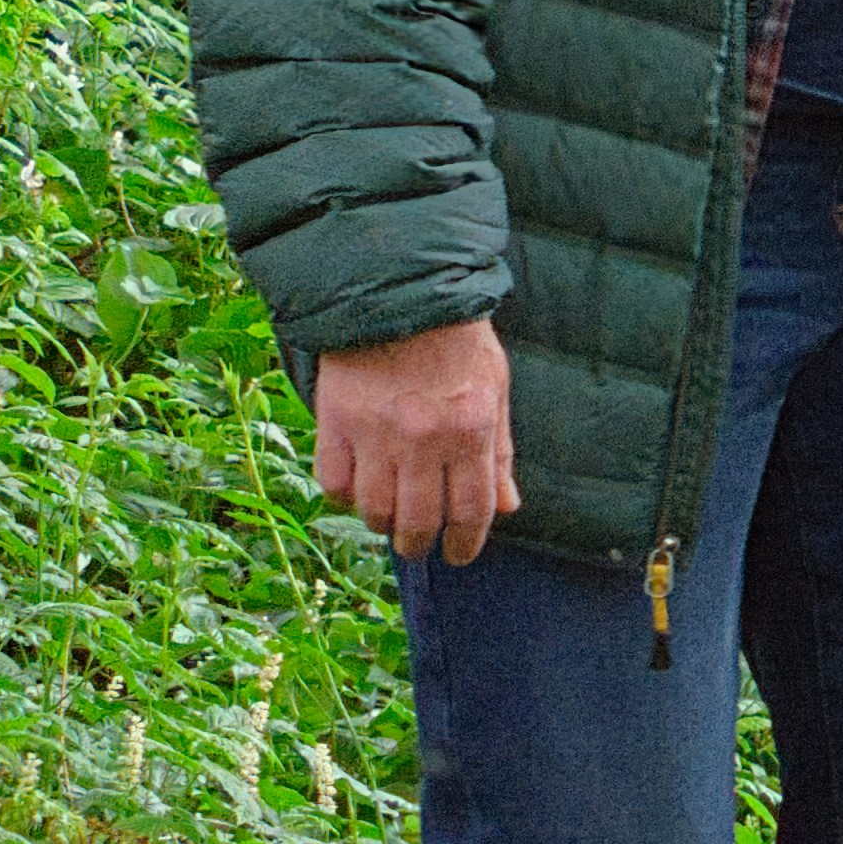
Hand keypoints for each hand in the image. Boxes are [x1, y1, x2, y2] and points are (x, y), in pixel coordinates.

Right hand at [315, 317, 516, 562]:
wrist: (397, 287)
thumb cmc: (456, 338)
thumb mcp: (495, 387)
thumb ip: (500, 451)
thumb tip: (508, 507)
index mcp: (471, 429)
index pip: (471, 510)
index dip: (465, 544)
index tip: (458, 556)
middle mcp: (424, 438)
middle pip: (420, 522)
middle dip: (420, 544)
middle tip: (418, 546)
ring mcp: (376, 431)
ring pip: (374, 511)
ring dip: (382, 526)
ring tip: (387, 522)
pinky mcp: (335, 420)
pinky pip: (334, 483)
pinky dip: (344, 497)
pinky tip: (356, 490)